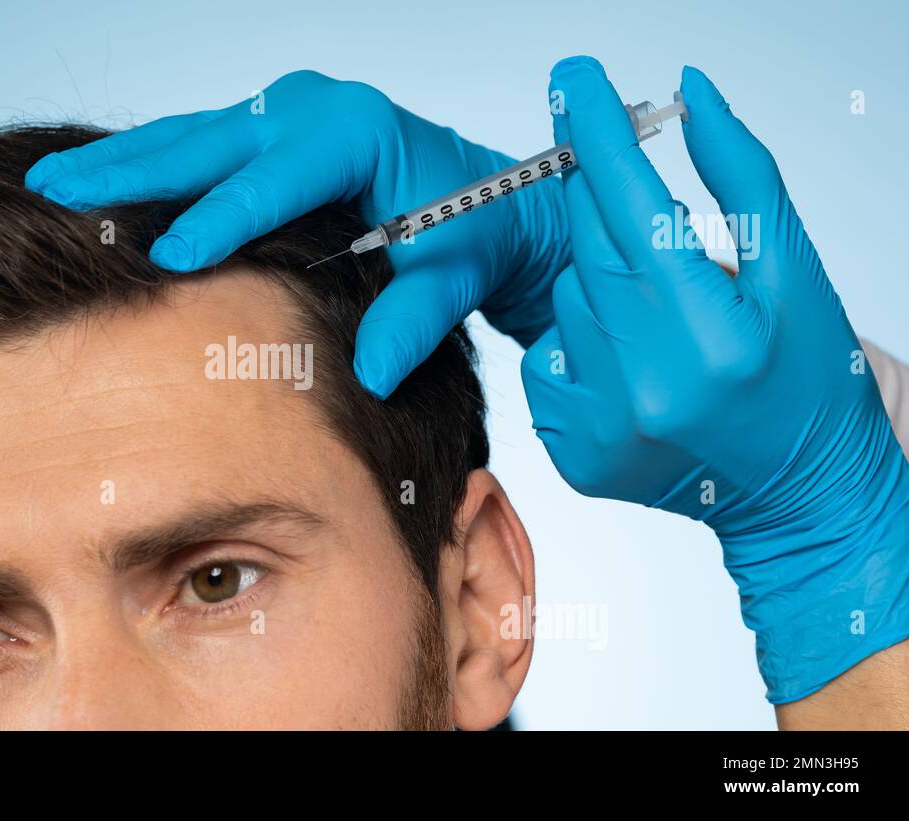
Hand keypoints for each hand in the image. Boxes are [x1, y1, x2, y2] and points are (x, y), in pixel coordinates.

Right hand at [24, 70, 570, 397]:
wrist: (495, 196)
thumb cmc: (477, 231)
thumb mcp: (455, 274)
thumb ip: (415, 318)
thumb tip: (374, 373)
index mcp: (354, 132)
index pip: (272, 179)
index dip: (219, 218)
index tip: (168, 256)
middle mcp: (310, 110)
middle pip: (204, 142)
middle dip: (129, 172)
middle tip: (55, 191)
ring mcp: (285, 115)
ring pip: (188, 137)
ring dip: (120, 163)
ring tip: (51, 182)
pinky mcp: (270, 132)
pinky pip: (198, 144)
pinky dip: (146, 166)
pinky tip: (97, 184)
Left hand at [520, 56, 908, 702]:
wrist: (799, 495)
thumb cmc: (810, 380)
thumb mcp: (796, 271)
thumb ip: (741, 178)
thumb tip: (689, 93)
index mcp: (708, 331)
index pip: (633, 205)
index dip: (600, 134)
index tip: (574, 78)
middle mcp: (645, 381)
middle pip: (589, 246)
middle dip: (603, 201)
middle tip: (622, 184)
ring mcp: (602, 423)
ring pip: (569, 302)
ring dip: (606, 284)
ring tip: (663, 313)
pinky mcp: (574, 451)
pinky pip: (549, 359)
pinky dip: (582, 344)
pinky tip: (634, 360)